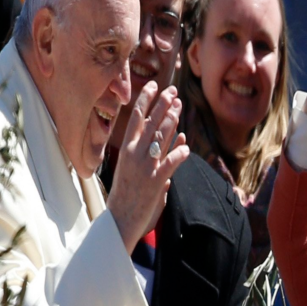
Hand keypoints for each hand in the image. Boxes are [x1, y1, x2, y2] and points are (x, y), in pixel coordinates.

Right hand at [108, 82, 189, 253]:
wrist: (120, 220)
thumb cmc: (125, 196)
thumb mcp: (131, 170)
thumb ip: (150, 155)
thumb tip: (172, 143)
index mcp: (125, 150)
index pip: (135, 117)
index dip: (146, 99)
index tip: (155, 85)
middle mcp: (133, 154)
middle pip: (150, 122)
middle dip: (162, 103)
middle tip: (173, 90)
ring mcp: (145, 166)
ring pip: (160, 136)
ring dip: (172, 119)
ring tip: (180, 106)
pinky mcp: (155, 181)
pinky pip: (171, 161)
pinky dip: (179, 151)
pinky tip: (186, 144)